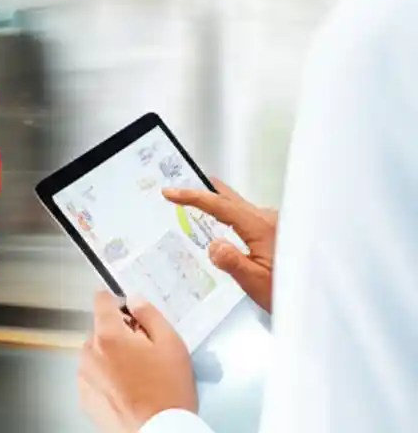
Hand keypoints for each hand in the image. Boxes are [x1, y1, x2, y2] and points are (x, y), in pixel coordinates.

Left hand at [79, 292, 197, 432]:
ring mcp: (84, 376)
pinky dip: (104, 377)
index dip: (115, 301)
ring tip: (135, 375)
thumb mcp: (171, 345)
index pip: (101, 301)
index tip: (124, 308)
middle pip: (100, 330)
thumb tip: (134, 301)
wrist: (159, 431)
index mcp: (109, 336)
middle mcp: (89, 353)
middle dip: (118, 334)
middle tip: (142, 351)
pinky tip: (125, 389)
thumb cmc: (168, 390)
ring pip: (95, 354)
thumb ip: (150, 315)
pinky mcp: (85, 396)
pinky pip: (92, 376)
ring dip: (110, 356)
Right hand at [163, 178, 277, 312]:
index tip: (170, 192)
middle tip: (177, 189)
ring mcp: (274, 222)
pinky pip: (245, 216)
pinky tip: (219, 224)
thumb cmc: (288, 292)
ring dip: (215, 205)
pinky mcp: (276, 230)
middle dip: (202, 192)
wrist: (319, 299)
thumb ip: (232, 261)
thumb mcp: (256, 282)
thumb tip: (212, 243)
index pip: (221, 205)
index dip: (193, 197)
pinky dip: (227, 215)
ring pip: (238, 206)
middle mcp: (268, 218)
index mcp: (261, 226)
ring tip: (191, 205)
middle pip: (229, 197)